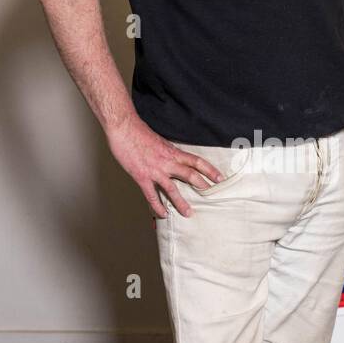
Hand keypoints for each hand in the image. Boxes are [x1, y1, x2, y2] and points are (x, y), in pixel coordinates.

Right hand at [106, 113, 224, 218]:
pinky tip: (162, 214)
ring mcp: (154, 171)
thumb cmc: (139, 133)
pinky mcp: (141, 177)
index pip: (196, 161)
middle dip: (202, 186)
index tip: (219, 177)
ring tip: (188, 213)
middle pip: (189, 175)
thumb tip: (175, 159)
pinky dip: (157, 206)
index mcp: (172, 152)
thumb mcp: (160, 141)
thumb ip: (168, 152)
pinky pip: (151, 195)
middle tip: (211, 195)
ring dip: (181, 202)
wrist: (123, 128)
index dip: (209, 170)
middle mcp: (166, 162)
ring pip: (172, 189)